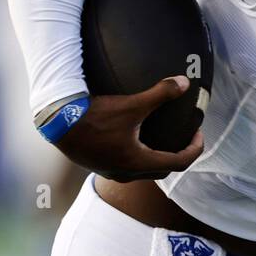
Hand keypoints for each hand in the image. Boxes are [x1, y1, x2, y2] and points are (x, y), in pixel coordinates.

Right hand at [56, 76, 203, 181]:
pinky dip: (139, 156)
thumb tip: (185, 83)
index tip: (199, 135)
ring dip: (157, 157)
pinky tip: (134, 138)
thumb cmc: (95, 116)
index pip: (179, 163)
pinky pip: (127, 166)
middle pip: (163, 170)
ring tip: (162, 138)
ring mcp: (111, 171)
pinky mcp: (99, 165)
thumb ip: (160, 93)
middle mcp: (126, 173)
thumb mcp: (131, 104)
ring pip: (143, 171)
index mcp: (139, 162)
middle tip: (185, 137)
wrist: (57, 123)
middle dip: (178, 155)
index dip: (194, 149)